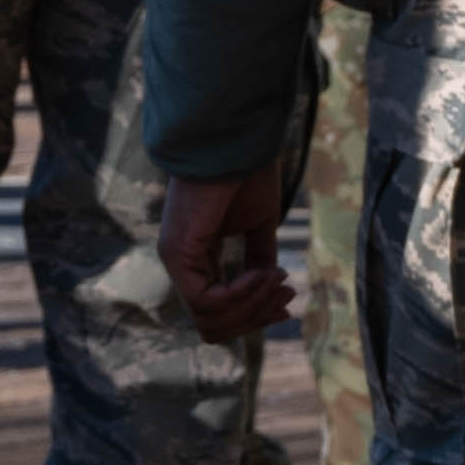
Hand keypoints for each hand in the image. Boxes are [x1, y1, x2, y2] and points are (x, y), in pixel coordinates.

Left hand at [155, 161, 299, 345]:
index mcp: (198, 258)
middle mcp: (181, 264)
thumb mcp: (258, 223)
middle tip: (287, 293)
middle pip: (214, 326)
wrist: (233, 139)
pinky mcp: (178, 253)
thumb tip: (270, 286)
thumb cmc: (246, 171)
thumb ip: (259, 255)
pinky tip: (262, 273)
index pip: (217, 311)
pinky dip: (242, 294)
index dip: (254, 315)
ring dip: (253, 305)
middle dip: (256, 316)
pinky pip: (208, 300)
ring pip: (210, 320)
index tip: (288, 299)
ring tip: (278, 277)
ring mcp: (175, 260)